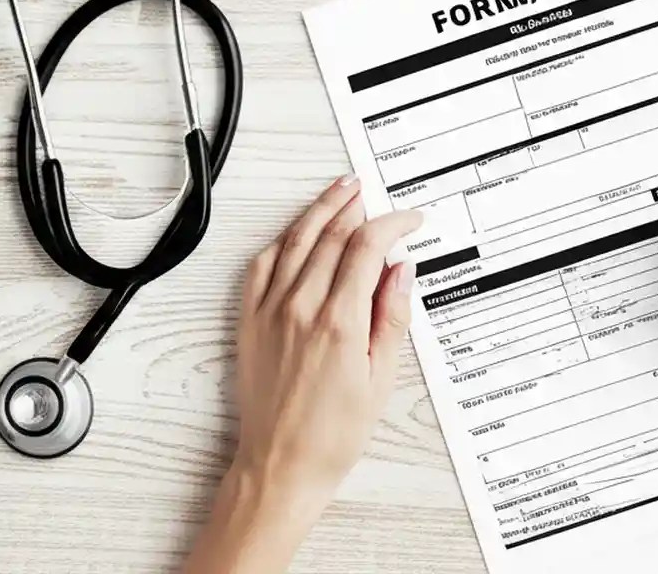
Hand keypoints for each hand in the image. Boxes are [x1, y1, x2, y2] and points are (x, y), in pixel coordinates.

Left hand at [186, 176, 421, 573]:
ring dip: (319, 210)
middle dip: (355, 207)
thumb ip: (391, 317)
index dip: (392, 224)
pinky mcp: (249, 322)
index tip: (409, 221)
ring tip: (339, 192)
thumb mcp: (381, 378)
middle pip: (330, 236)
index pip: (367, 249)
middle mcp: (300, 308)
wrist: (281, 464)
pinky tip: (296, 232)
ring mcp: (270, 312)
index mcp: (339, 322)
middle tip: (372, 194)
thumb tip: (399, 271)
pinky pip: (262, 265)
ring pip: (295, 241)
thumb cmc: (333, 433)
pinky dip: (282, 240)